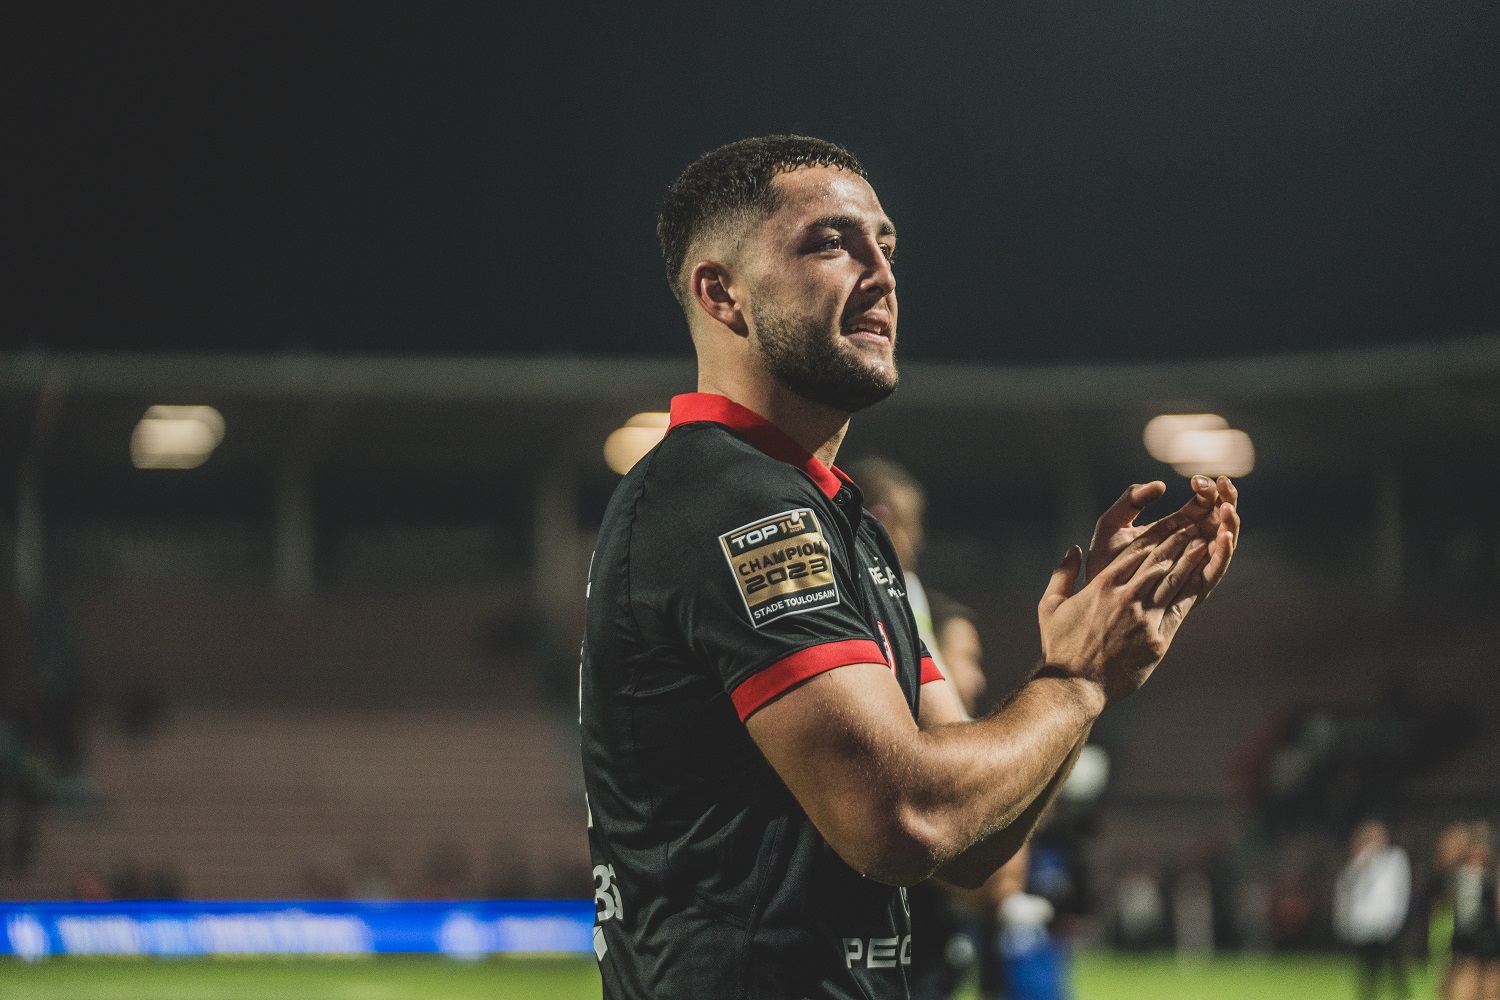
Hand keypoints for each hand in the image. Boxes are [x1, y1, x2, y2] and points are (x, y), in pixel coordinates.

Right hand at [1038, 517, 1209, 707]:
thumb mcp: (1050, 606)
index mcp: (1101, 586)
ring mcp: (1143, 618)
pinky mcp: (1157, 639)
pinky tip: (1200, 578)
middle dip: (1176, 541)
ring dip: (1188, 560)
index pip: (1134, 553)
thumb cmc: (1059, 647)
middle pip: (1157, 561)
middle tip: (1191, 526)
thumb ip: (1061, 574)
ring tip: (1203, 543)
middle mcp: (1125, 597)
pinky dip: (1190, 590)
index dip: (1154, 537)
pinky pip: (1177, 608)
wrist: (1074, 685)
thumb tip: (1071, 549)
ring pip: (1171, 581)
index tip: (1167, 525)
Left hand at [1088, 477, 1239, 600]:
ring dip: (1229, 523)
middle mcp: (1192, 545)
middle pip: (1220, 519)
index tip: (1199, 479)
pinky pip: (1216, 569)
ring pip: (1224, 541)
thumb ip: (1131, 501)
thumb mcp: (1112, 524)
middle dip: (1226, 499)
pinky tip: (1223, 535)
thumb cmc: (1104, 561)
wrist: (1097, 597)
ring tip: (1226, 507)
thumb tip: (1160, 485)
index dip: (1208, 489)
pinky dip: (1224, 552)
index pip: (1203, 504)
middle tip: (1223, 483)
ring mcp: (1197, 566)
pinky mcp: (1195, 588)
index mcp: (1176, 528)